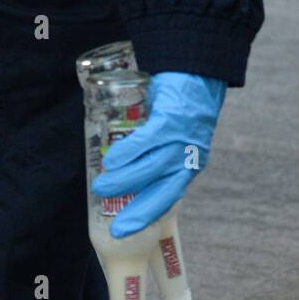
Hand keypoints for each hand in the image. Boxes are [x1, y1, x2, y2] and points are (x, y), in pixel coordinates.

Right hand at [91, 71, 226, 237]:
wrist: (197, 68)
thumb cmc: (181, 105)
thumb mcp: (175, 138)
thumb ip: (155, 154)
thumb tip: (123, 170)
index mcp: (189, 166)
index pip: (168, 198)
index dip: (146, 216)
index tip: (125, 231)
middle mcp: (188, 159)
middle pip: (162, 194)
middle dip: (138, 213)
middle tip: (116, 228)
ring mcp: (180, 142)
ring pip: (150, 170)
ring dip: (123, 182)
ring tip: (101, 187)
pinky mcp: (170, 122)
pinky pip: (146, 143)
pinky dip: (127, 154)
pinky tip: (110, 161)